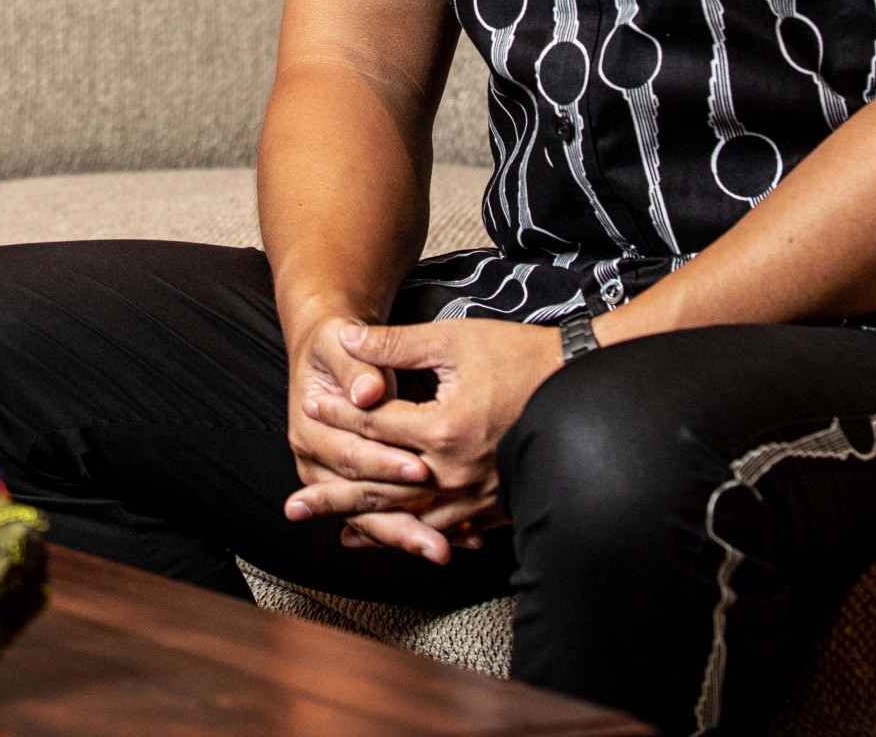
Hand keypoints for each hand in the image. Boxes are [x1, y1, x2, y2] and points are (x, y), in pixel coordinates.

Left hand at [283, 317, 565, 564]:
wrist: (582, 381)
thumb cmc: (521, 356)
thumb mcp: (455, 340)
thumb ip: (397, 343)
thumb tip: (345, 336)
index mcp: (442, 429)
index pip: (375, 426)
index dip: (339, 416)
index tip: (308, 408)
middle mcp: (456, 471)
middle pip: (382, 488)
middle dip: (335, 497)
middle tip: (293, 509)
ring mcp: (478, 494)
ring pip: (414, 517)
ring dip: (374, 527)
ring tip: (338, 535)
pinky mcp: (497, 503)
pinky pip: (451, 527)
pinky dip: (422, 533)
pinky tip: (404, 539)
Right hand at [284, 302, 433, 530]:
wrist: (326, 351)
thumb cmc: (334, 344)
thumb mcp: (337, 343)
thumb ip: (354, 367)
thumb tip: (366, 391)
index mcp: (309, 431)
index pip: (349, 456)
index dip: (384, 464)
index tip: (419, 470)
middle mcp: (319, 462)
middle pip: (361, 500)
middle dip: (401, 524)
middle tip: (437, 541)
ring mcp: (339, 478)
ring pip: (375, 518)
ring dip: (413, 536)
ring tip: (449, 550)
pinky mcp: (362, 484)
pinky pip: (391, 513)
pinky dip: (425, 526)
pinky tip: (459, 538)